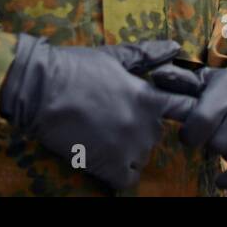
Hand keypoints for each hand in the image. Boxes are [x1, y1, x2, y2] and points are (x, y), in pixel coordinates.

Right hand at [0, 36, 196, 189]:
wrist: (40, 90)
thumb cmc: (75, 67)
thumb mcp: (115, 56)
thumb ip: (148, 55)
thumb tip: (175, 47)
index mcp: (149, 96)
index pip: (186, 109)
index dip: (183, 110)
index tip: (174, 112)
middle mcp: (145, 125)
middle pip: (158, 133)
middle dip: (143, 127)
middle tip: (115, 116)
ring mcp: (128, 148)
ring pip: (143, 156)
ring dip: (130, 149)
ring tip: (104, 134)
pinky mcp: (109, 167)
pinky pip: (128, 178)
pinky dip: (119, 172)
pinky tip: (103, 157)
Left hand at [178, 67, 226, 188]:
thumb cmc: (223, 90)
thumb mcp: (202, 81)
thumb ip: (179, 81)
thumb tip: (157, 75)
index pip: (201, 122)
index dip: (190, 135)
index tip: (189, 134)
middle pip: (218, 143)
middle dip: (211, 143)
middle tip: (215, 132)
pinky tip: (224, 179)